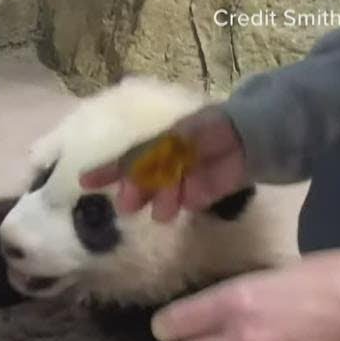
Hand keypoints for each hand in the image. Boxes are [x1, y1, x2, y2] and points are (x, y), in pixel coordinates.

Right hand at [79, 105, 247, 222]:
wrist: (254, 135)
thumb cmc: (214, 128)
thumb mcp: (181, 134)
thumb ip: (159, 151)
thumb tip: (137, 171)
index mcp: (161, 142)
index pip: (128, 156)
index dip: (107, 169)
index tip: (85, 181)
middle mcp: (170, 161)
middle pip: (145, 178)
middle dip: (135, 191)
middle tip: (128, 207)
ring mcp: (187, 177)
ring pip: (166, 192)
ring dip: (160, 201)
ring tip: (162, 212)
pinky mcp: (206, 192)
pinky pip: (190, 200)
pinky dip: (187, 201)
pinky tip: (188, 201)